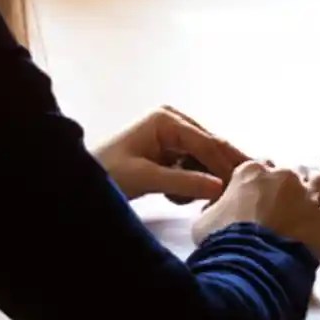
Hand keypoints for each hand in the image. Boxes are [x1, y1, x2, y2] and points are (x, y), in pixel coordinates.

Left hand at [97, 106, 247, 201]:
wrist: (78, 180)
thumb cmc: (107, 174)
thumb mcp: (146, 178)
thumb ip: (184, 182)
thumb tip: (221, 187)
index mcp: (167, 119)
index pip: (207, 142)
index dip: (225, 165)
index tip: (242, 188)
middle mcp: (174, 121)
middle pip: (211, 147)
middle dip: (221, 172)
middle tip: (240, 193)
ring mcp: (172, 136)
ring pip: (204, 160)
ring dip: (202, 181)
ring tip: (190, 201)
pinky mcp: (169, 153)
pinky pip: (193, 168)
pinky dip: (190, 184)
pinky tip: (177, 197)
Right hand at [192, 162, 319, 261]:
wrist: (251, 267)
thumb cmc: (223, 244)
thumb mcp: (204, 221)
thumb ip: (215, 208)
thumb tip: (216, 209)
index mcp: (252, 172)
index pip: (261, 166)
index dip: (261, 182)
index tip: (259, 195)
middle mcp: (284, 177)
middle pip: (292, 171)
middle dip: (289, 185)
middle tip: (284, 205)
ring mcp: (309, 194)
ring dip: (316, 187)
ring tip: (312, 200)